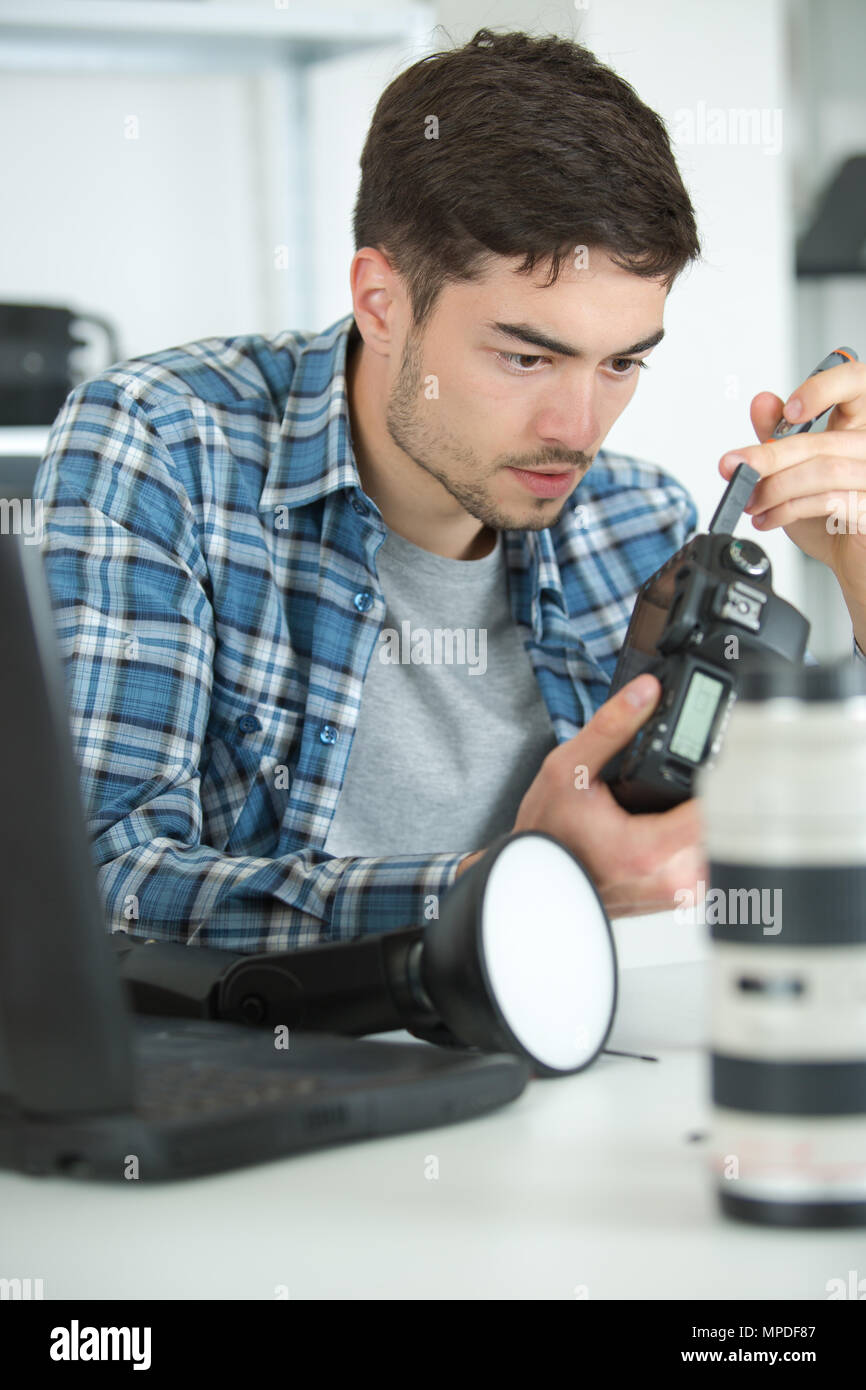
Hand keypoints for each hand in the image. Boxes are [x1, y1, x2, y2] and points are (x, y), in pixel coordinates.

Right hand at [509, 673, 706, 917]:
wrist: (534, 878)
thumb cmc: (547, 834)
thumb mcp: (568, 769)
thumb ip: (611, 727)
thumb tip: (646, 692)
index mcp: (645, 850)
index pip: (721, 809)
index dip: (730, 774)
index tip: (728, 751)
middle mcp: (668, 879)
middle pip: (727, 822)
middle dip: (716, 789)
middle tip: (701, 767)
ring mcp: (676, 893)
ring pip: (723, 841)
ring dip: (711, 814)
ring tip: (683, 795)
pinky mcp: (679, 897)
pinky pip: (709, 858)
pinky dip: (700, 835)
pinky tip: (677, 819)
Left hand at [718, 354, 865, 632]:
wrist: (854, 563)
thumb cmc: (833, 517)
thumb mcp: (797, 472)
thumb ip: (780, 437)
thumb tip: (762, 401)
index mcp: (858, 425)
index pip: (855, 381)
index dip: (823, 388)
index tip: (789, 410)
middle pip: (823, 439)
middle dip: (769, 457)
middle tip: (735, 468)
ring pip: (823, 470)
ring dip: (775, 489)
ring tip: (750, 503)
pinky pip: (829, 501)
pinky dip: (788, 510)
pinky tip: (768, 518)